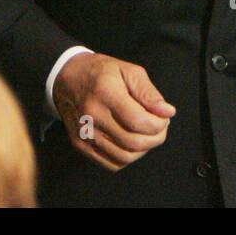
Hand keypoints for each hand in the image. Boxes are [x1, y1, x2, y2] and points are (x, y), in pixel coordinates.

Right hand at [53, 52, 175, 171]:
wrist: (67, 79)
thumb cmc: (102, 73)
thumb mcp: (128, 71)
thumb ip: (149, 93)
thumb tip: (168, 112)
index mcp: (105, 93)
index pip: (138, 121)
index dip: (159, 124)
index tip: (164, 117)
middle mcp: (92, 116)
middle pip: (133, 142)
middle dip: (156, 137)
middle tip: (160, 126)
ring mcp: (84, 134)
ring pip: (124, 157)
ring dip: (144, 149)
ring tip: (147, 134)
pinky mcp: (81, 145)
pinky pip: (112, 163)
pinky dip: (128, 157)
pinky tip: (131, 142)